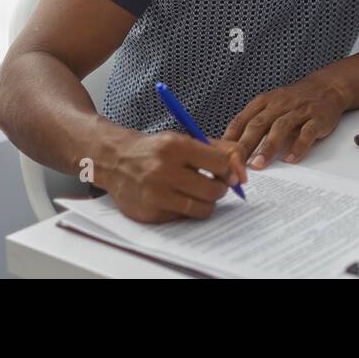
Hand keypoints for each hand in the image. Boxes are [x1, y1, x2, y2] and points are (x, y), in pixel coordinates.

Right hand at [99, 131, 246, 222]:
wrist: (115, 160)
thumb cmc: (156, 150)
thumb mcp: (184, 140)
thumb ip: (219, 150)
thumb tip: (243, 172)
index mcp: (175, 146)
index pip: (220, 164)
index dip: (230, 171)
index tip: (229, 174)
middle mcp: (163, 170)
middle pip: (213, 190)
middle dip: (220, 189)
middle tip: (214, 185)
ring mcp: (154, 194)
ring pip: (202, 209)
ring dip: (206, 203)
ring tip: (198, 193)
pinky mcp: (149, 213)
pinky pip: (183, 218)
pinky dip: (185, 210)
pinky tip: (176, 199)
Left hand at [222, 74, 351, 168]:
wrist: (327, 87)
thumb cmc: (294, 100)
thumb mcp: (270, 105)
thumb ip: (253, 122)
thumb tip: (232, 146)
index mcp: (264, 102)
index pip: (243, 119)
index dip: (231, 137)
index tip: (222, 154)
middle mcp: (280, 104)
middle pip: (259, 124)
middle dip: (246, 145)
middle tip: (236, 163)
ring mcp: (299, 111)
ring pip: (281, 127)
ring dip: (268, 147)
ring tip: (259, 164)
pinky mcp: (317, 119)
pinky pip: (307, 133)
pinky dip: (298, 146)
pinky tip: (290, 159)